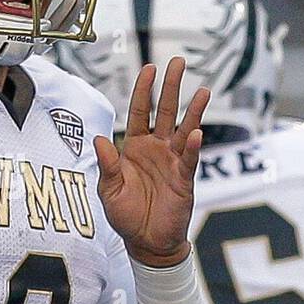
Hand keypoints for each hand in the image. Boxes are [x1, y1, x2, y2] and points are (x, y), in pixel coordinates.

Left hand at [95, 57, 209, 265]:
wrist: (145, 242)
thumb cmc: (125, 215)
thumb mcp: (109, 190)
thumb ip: (107, 165)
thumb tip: (100, 139)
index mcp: (135, 147)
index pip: (140, 111)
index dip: (144, 90)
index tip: (149, 68)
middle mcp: (156, 149)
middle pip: (165, 111)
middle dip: (171, 86)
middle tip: (178, 62)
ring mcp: (172, 162)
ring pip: (184, 129)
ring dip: (193, 111)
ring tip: (203, 90)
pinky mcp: (184, 179)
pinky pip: (189, 159)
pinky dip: (192, 147)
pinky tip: (195, 133)